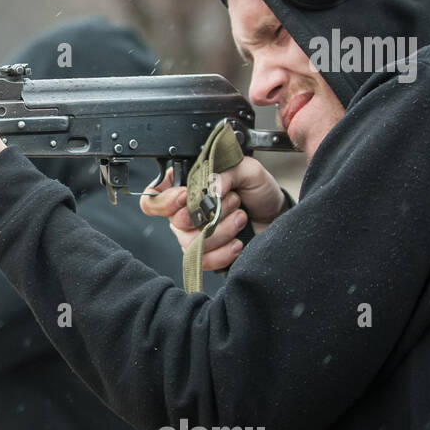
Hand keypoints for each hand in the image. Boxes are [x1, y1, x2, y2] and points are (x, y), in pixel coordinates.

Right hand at [139, 157, 286, 271]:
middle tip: (232, 201)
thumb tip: (210, 186)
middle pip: (176, 222)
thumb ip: (225, 171)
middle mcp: (184, 212)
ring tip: (240, 217)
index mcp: (185, 187)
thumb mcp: (246, 169)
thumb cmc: (257, 191)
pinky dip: (222, 253)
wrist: (275, 215)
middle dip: (208, 213)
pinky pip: (202, 260)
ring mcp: (193, 235)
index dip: (165, 201)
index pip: (154, 198)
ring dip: (221, 231)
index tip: (187, 196)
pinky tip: (237, 242)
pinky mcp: (206, 254)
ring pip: (191, 242)